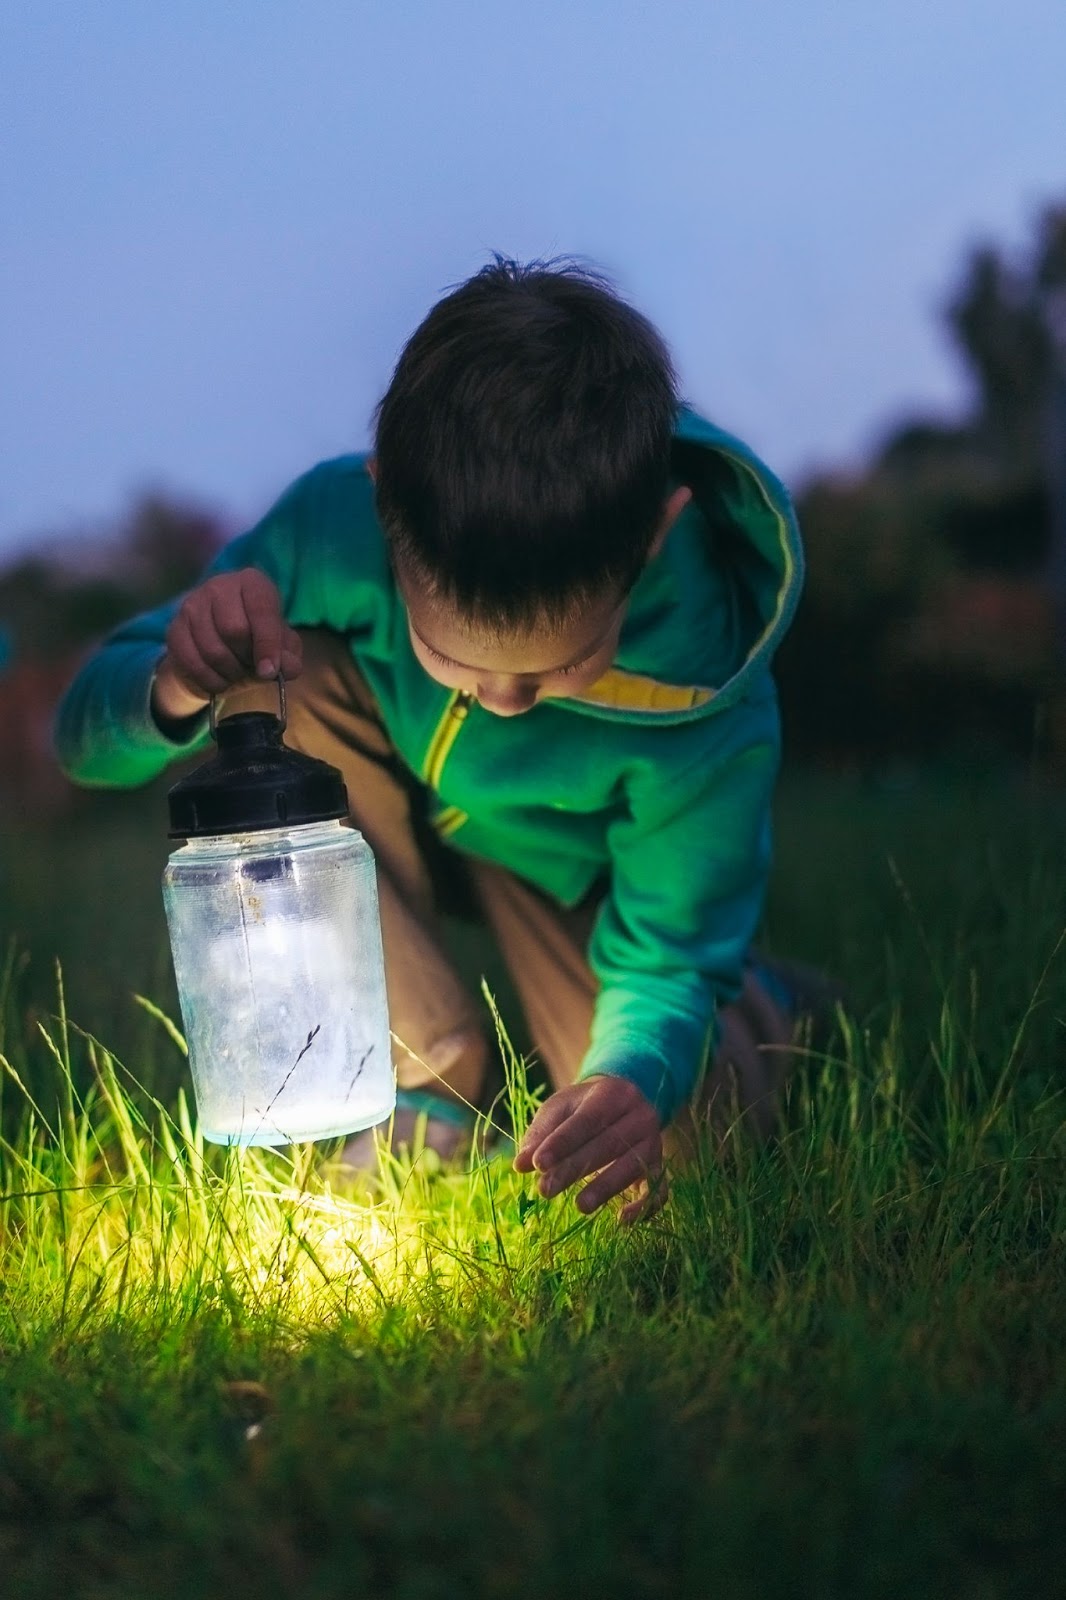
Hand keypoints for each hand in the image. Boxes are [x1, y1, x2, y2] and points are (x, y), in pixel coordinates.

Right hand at [152, 569, 302, 721]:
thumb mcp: (281, 649)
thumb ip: (288, 656)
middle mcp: (220, 585)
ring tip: (237, 672)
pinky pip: (192, 662)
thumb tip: (283, 667)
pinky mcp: (174, 628)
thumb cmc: (256, 643)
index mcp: (252, 582)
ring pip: (212, 649)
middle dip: (247, 658)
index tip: (270, 670)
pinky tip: (219, 680)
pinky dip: (211, 680)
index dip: (268, 644)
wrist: (218, 653)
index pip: (262, 610)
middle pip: (234, 630)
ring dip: (229, 672)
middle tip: (251, 665)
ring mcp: (193, 604)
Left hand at [513, 1075, 665, 1224]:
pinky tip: (623, 1220)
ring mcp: (654, 1141)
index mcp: (612, 1093)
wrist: (622, 1102)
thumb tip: (519, 1165)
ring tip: (579, 1205)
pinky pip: (659, 1189)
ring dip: (605, 1188)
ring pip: (632, 1166)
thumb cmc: (583, 1107)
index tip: (537, 1165)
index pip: (586, 1120)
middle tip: (546, 1190)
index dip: (562, 1143)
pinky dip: (645, 1206)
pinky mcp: (659, 1166)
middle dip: (575, 1169)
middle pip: (608, 1144)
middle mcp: (640, 1115)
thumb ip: (540, 1134)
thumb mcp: (559, 1109)